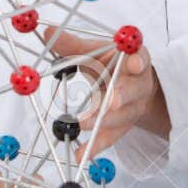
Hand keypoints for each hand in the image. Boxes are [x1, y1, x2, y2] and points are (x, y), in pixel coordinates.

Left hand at [42, 26, 169, 158]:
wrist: (134, 89)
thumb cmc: (113, 66)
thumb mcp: (97, 52)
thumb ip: (74, 45)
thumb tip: (47, 31)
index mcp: (134, 61)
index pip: (140, 59)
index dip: (138, 61)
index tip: (134, 62)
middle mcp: (136, 86)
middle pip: (132, 91)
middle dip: (121, 95)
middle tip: (111, 100)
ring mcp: (130, 109)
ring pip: (121, 116)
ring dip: (104, 121)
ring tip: (84, 124)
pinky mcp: (121, 129)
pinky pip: (109, 139)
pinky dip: (95, 147)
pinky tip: (80, 155)